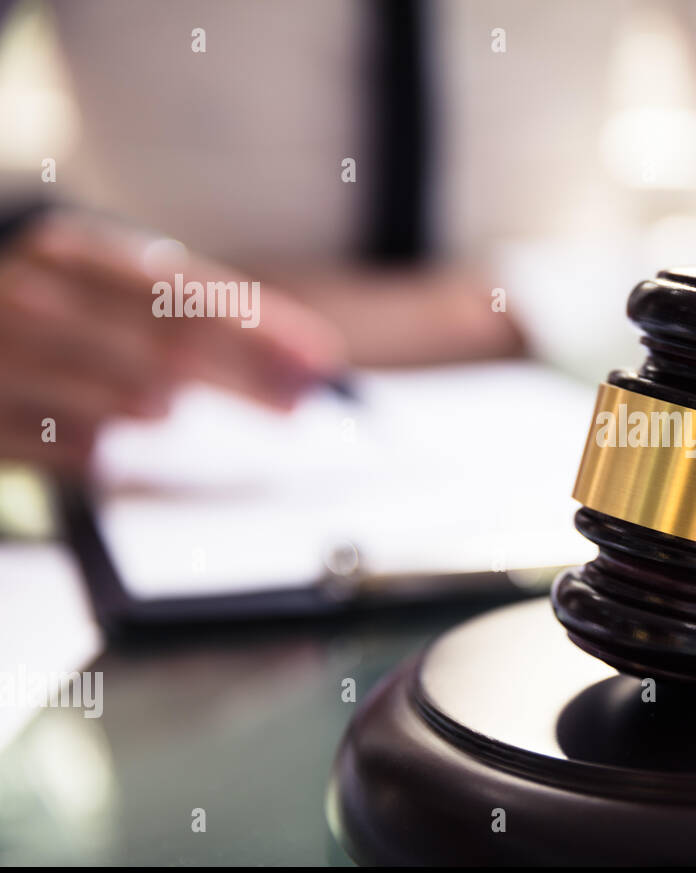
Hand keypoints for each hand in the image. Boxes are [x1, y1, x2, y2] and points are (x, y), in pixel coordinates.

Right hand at [0, 210, 344, 472]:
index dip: (262, 331)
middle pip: (170, 349)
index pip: (188, 296)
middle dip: (247, 381)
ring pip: (126, 403)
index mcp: (74, 253)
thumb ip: (194, 312)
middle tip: (297, 405)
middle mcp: (35, 298)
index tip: (319, 360)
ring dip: (162, 408)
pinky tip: (97, 433)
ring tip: (162, 404)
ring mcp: (3, 357)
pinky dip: (100, 448)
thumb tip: (297, 359)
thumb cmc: (52, 308)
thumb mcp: (108, 286)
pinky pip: (77, 451)